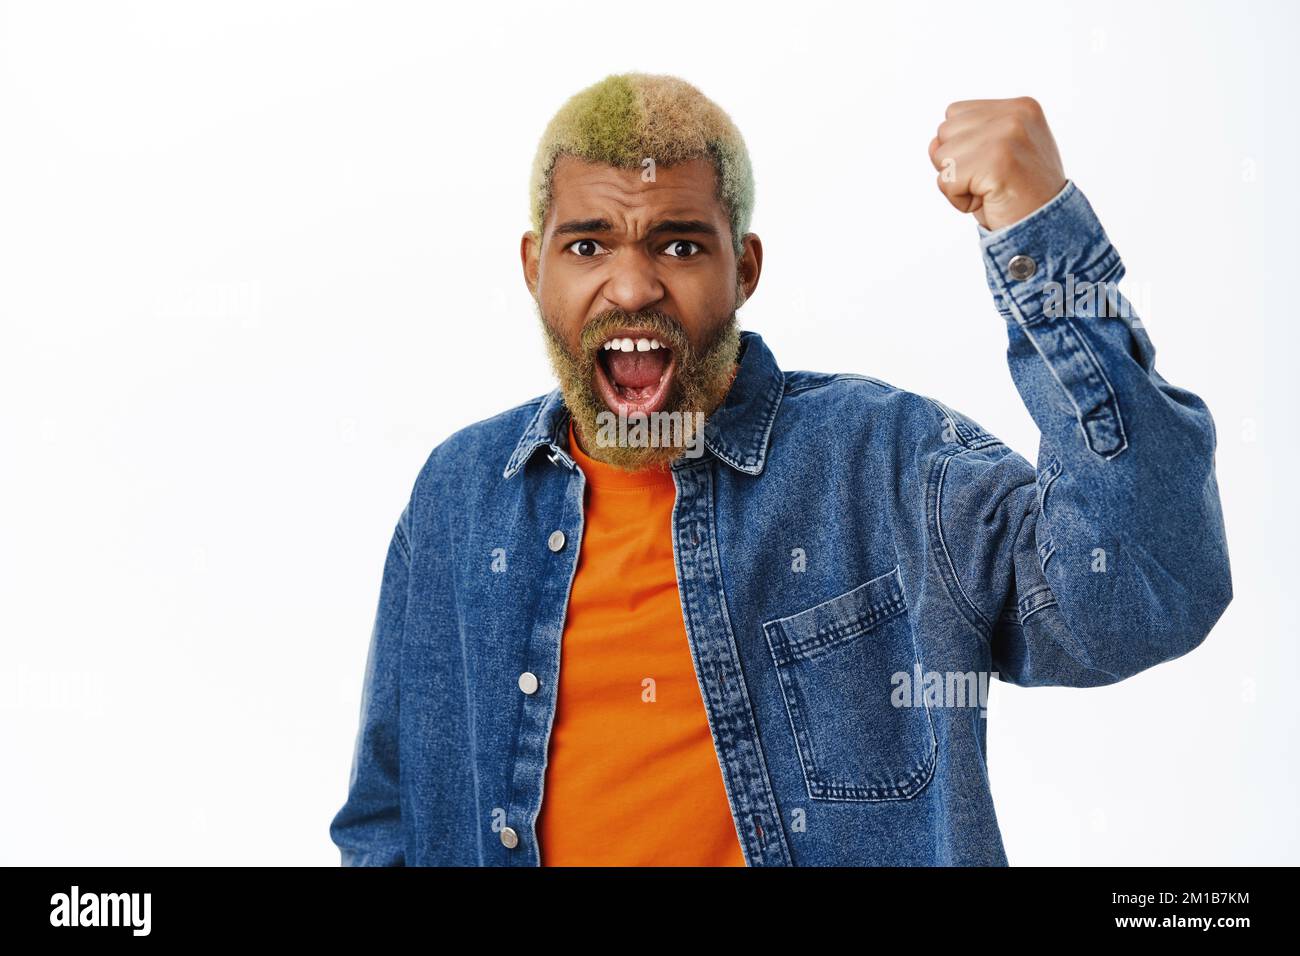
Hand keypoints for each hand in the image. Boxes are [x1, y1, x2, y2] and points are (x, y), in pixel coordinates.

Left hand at [928, 97, 1066, 230]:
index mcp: (1019, 107)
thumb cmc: (1018, 196)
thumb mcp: (994, 156)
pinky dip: (960, 201)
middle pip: (945, 131)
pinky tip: (988, 201)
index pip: (955, 114)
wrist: (1049, 228)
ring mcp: (1008, 135)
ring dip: (958, 184)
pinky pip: (947, 181)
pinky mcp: (997, 161)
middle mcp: (1015, 114)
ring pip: (942, 156)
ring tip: (990, 191)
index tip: (991, 166)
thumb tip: (933, 144)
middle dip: (957, 164)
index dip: (962, 147)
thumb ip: (966, 139)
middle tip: (990, 181)